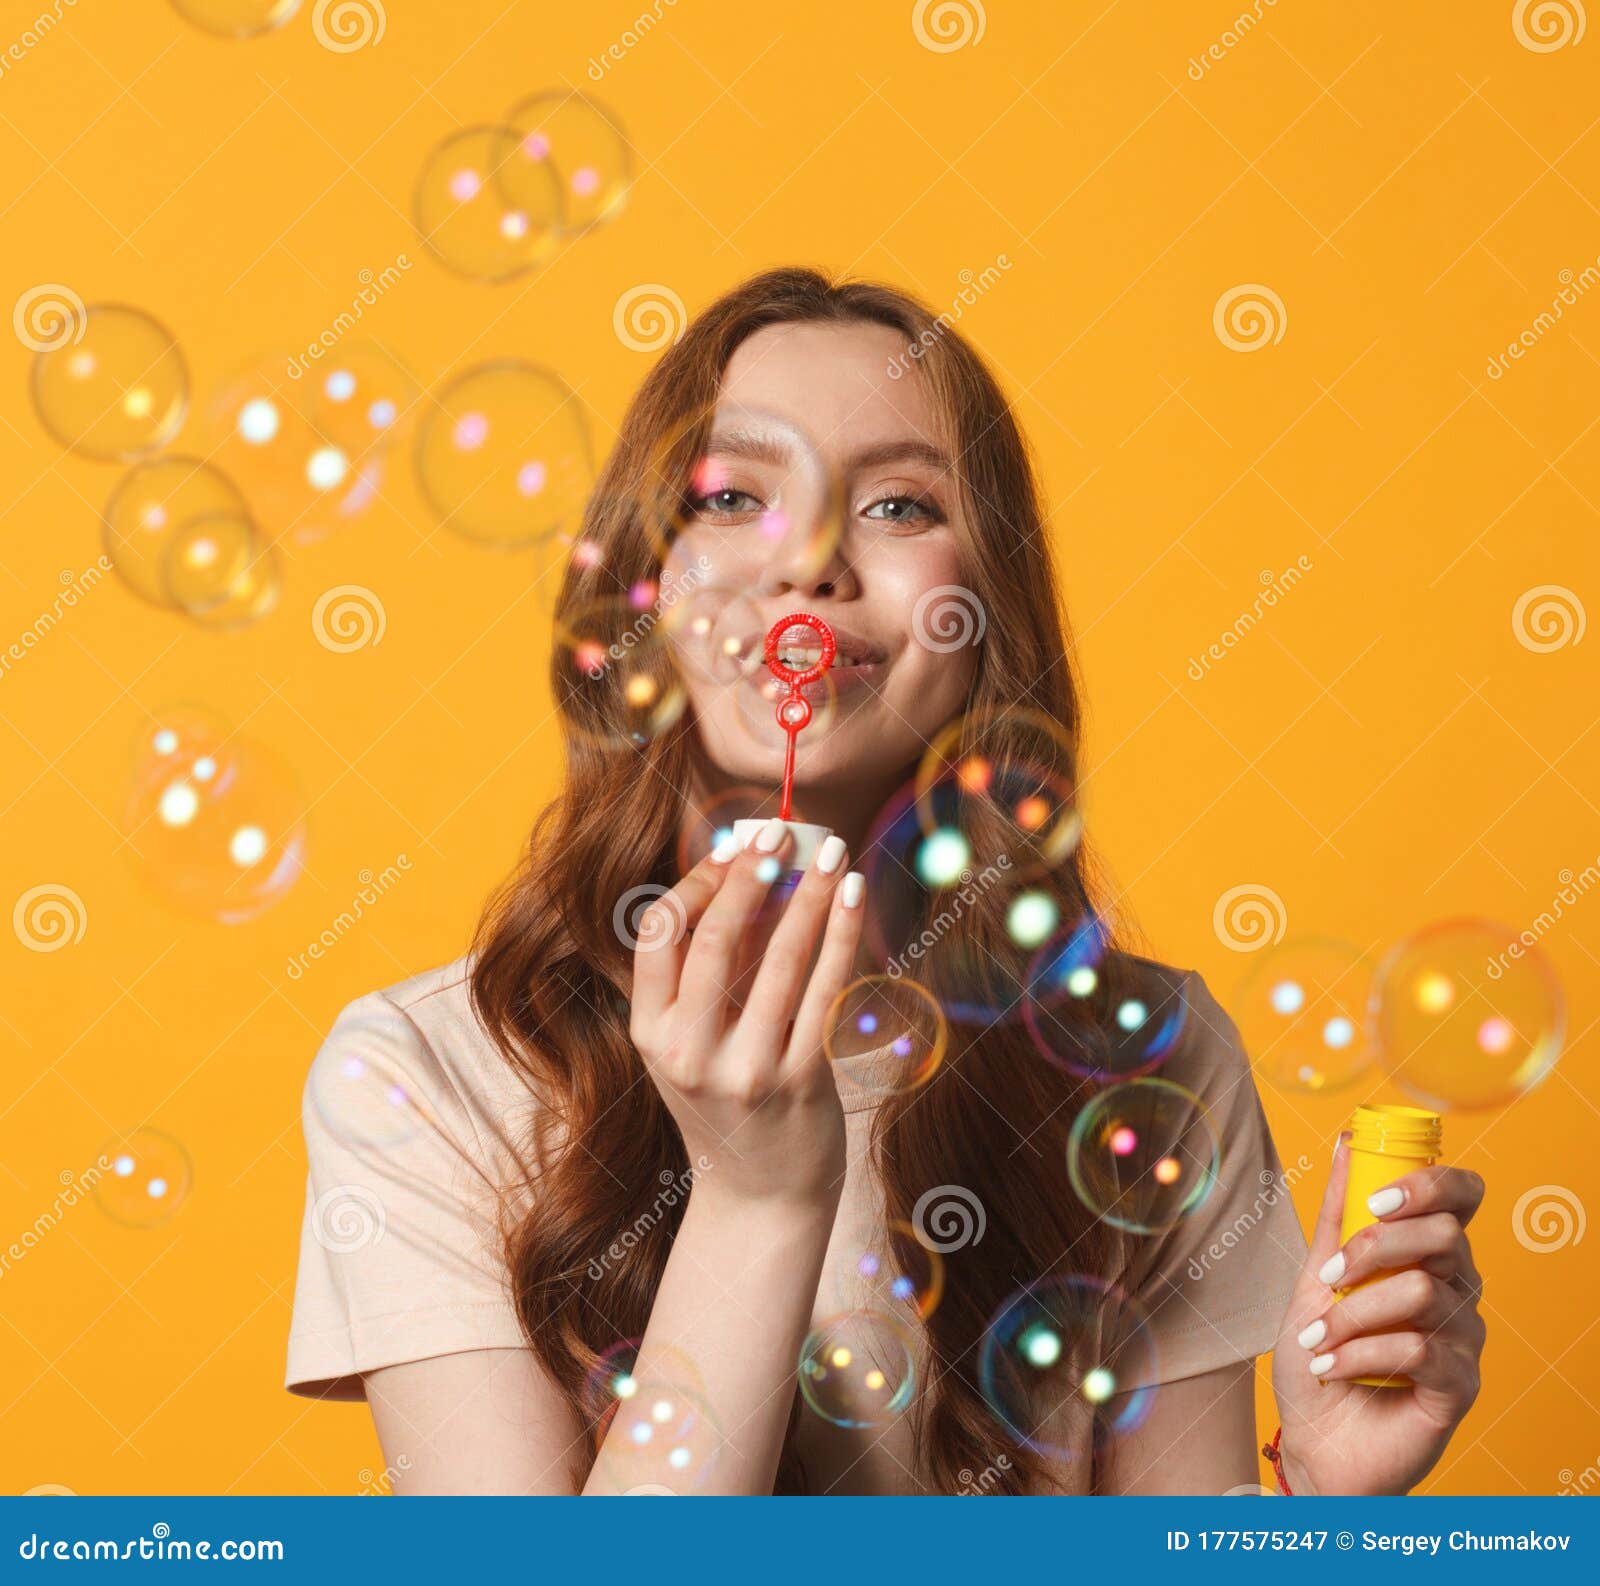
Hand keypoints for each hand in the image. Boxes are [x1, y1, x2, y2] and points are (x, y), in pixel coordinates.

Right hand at [628, 818, 863, 1208]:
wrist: (760, 1200)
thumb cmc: (728, 1104)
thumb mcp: (695, 1043)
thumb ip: (712, 972)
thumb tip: (753, 875)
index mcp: (651, 1034)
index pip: (658, 934)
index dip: (697, 882)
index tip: (735, 846)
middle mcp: (688, 1052)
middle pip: (713, 940)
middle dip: (750, 876)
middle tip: (781, 832)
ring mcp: (745, 1069)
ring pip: (777, 961)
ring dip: (807, 897)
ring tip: (831, 853)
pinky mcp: (799, 1081)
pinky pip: (823, 991)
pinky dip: (841, 936)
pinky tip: (852, 898)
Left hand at [1271, 1136, 1485, 1495]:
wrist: (1314, 1440)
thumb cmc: (1318, 1357)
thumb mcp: (1314, 1278)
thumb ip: (1336, 1217)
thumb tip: (1345, 1142)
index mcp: (1429, 1255)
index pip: (1463, 1197)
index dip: (1431, 1185)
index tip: (1374, 1201)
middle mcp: (1458, 1290)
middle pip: (1444, 1237)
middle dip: (1374, 1249)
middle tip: (1327, 1279)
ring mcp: (1465, 1338)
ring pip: (1423, 1294)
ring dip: (1353, 1315)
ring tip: (1316, 1340)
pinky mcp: (1461, 1385)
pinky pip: (1420, 1349)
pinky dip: (1362, 1354)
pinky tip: (1332, 1367)